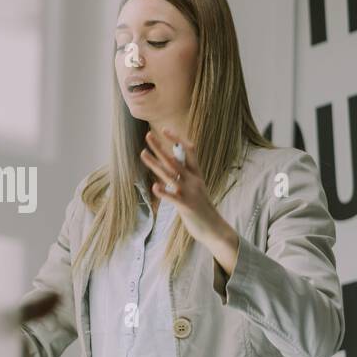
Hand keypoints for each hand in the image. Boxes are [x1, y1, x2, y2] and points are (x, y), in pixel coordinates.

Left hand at [139, 128, 239, 273]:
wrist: (214, 228)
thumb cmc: (202, 207)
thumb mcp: (196, 187)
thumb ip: (186, 175)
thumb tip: (174, 164)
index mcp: (196, 174)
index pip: (189, 151)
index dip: (177, 139)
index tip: (165, 129)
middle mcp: (193, 180)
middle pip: (174, 160)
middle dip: (160, 147)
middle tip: (148, 135)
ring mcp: (190, 192)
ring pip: (169, 175)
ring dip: (154, 164)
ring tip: (142, 153)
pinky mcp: (186, 206)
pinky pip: (173, 197)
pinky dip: (164, 192)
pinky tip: (154, 186)